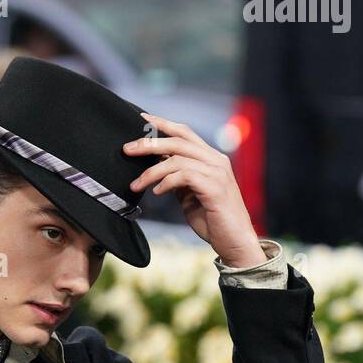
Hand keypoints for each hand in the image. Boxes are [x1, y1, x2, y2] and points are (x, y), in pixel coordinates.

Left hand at [123, 112, 266, 266]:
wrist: (234, 242)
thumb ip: (179, 179)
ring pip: (178, 159)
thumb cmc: (213, 221)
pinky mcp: (215, 188)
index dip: (163, 124)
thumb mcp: (190, 196)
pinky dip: (166, 182)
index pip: (185, 133)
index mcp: (211, 159)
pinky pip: (184, 176)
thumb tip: (157, 169)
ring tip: (136, 184)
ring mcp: (217, 173)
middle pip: (178, 140)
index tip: (141, 119)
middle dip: (150, 142)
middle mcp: (216, 161)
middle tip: (127, 149)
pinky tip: (156, 192)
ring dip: (152, 171)